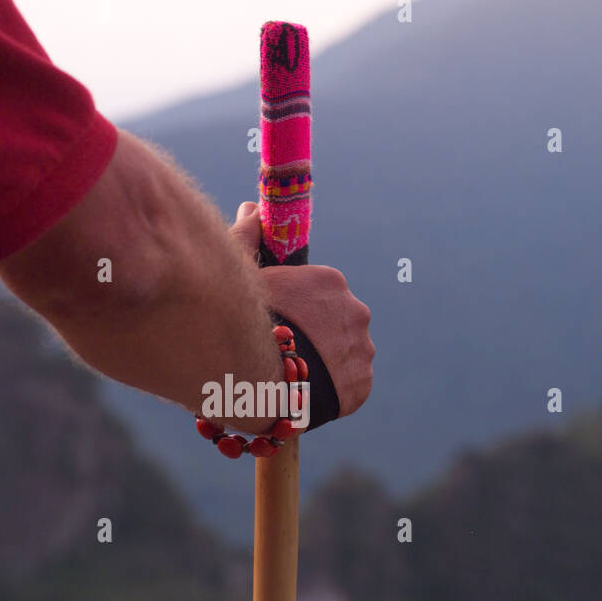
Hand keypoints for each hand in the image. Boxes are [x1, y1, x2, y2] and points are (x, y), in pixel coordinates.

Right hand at [230, 201, 373, 419]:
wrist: (259, 386)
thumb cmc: (242, 324)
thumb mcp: (238, 275)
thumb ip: (245, 238)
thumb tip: (252, 208)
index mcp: (329, 281)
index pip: (315, 291)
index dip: (294, 306)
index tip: (277, 320)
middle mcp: (355, 311)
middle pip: (334, 320)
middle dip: (314, 331)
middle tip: (283, 349)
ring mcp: (362, 349)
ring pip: (344, 351)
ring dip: (325, 360)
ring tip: (293, 375)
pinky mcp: (363, 384)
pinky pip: (350, 382)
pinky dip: (333, 387)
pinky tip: (307, 392)